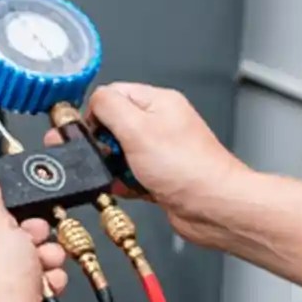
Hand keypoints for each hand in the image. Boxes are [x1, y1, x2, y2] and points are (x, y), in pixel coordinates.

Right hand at [55, 82, 252, 246]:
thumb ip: (109, 107)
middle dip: (102, 142)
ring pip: (119, 151)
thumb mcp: (137, 129)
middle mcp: (160, 123)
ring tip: (121, 173)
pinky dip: (123, 182)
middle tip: (104, 154)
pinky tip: (127, 187)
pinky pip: (129, 173)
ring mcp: (160, 150)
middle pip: (114, 123)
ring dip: (112, 165)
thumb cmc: (189, 169)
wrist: (213, 208)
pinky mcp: (158, 175)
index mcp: (158, 102)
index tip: (88, 132)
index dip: (95, 112)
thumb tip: (92, 101)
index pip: (113, 94)